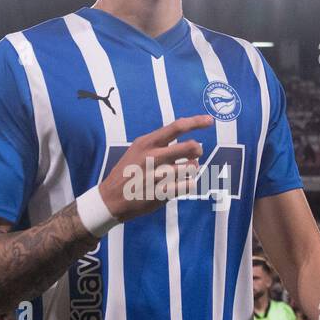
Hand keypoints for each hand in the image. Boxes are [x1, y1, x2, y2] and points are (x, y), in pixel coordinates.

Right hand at [97, 115, 212, 221]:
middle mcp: (153, 157)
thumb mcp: (137, 150)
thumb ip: (159, 143)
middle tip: (195, 154)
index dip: (196, 122)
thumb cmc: (127, 172)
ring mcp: (159, 176)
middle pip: (191, 147)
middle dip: (198, 150)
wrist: (110, 199)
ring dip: (192, 169)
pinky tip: (181, 184)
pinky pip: (189, 185)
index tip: (209, 120)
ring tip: (183, 171)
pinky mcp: (162, 193)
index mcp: (147, 143)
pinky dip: (189, 184)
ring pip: (192, 167)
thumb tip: (186, 139)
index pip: (177, 127)